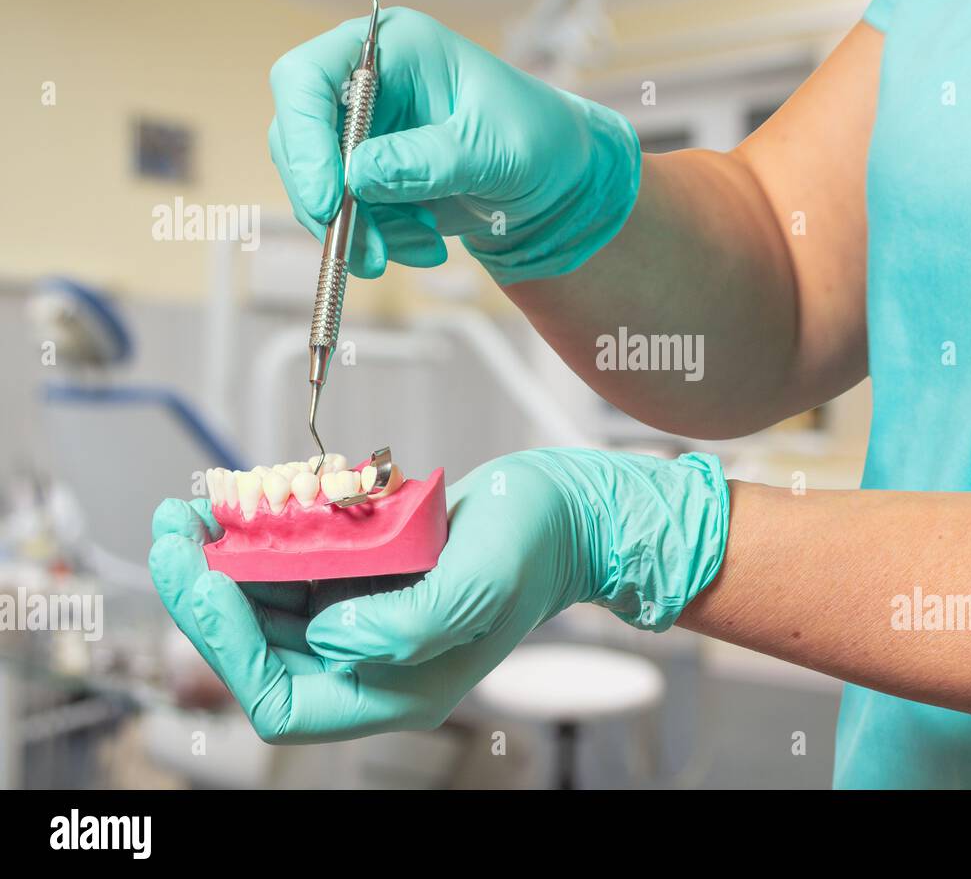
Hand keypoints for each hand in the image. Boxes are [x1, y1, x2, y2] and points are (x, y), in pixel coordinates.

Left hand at [149, 449, 727, 742]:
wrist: (566, 514)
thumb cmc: (535, 548)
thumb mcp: (481, 584)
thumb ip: (406, 626)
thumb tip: (327, 632)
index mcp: (396, 690)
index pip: (282, 698)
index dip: (230, 647)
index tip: (204, 579)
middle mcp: (370, 663)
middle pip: (259, 653)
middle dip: (205, 595)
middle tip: (173, 530)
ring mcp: (364, 621)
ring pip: (267, 609)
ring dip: (222, 563)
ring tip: (193, 511)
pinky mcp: (363, 582)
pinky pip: (294, 571)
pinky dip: (261, 539)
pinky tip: (245, 504)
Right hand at [268, 7, 641, 282]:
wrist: (558, 183)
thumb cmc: (539, 143)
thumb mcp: (495, 151)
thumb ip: (430, 161)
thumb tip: (357, 176)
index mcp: (394, 47)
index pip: (307, 77)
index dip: (304, 137)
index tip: (327, 198)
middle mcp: (366, 82)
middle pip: (298, 137)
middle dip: (329, 201)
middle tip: (363, 251)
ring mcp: (363, 130)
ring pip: (318, 185)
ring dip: (359, 230)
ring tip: (420, 247)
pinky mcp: (369, 175)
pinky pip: (345, 215)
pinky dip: (377, 240)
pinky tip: (425, 245)